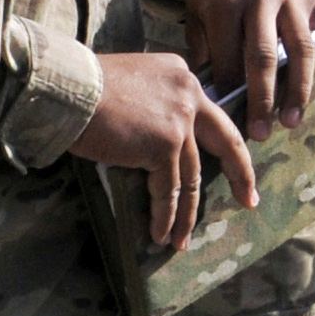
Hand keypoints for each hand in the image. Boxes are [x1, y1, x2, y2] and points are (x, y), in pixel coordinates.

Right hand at [72, 54, 251, 248]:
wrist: (66, 87)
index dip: (220, 141)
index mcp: (181, 75)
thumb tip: (153, 138)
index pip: (207, 114)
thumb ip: (153, 102)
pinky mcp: (164, 146)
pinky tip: (160, 235)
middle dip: (240, 174)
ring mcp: (179, 121)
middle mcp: (189, 95)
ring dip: (185, 213)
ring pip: (192, 177)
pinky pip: (168, 190)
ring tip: (181, 240)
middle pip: (224, 141)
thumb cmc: (83, 85)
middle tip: (248, 199)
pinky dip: (164, 216)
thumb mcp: (132, 81)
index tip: (231, 161)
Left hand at [184, 0, 314, 136]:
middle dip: (263, 98)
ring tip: (292, 121)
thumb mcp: (196, 9)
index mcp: (227, 1)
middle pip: (264, 56)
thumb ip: (205, 48)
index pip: (229, 55)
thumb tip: (213, 95)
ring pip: (301, 49)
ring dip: (299, 89)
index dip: (227, 91)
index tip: (227, 120)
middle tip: (260, 132)